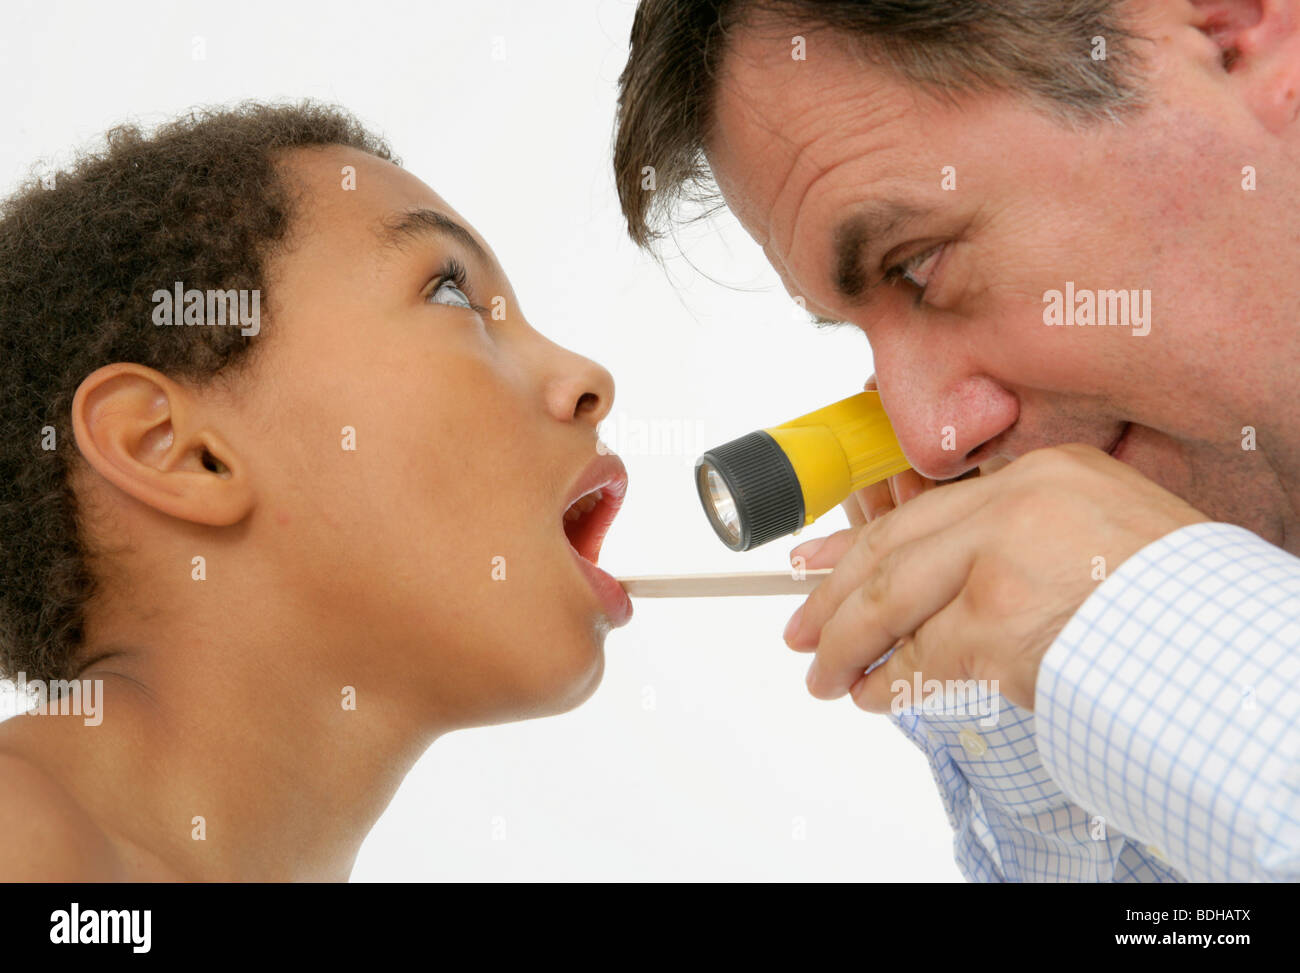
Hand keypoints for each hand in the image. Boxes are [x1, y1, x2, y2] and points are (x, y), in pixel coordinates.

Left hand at [783, 442, 1209, 710]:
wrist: (1226, 643)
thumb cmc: (1169, 599)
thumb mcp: (1096, 534)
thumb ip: (1017, 542)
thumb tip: (935, 585)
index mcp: (1039, 475)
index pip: (921, 509)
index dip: (855, 543)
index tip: (812, 566)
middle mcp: (1015, 505)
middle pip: (891, 552)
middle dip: (832, 600)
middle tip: (799, 633)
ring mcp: (1003, 563)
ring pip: (891, 605)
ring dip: (848, 647)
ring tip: (827, 676)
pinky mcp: (999, 624)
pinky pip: (919, 658)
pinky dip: (887, 681)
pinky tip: (871, 695)